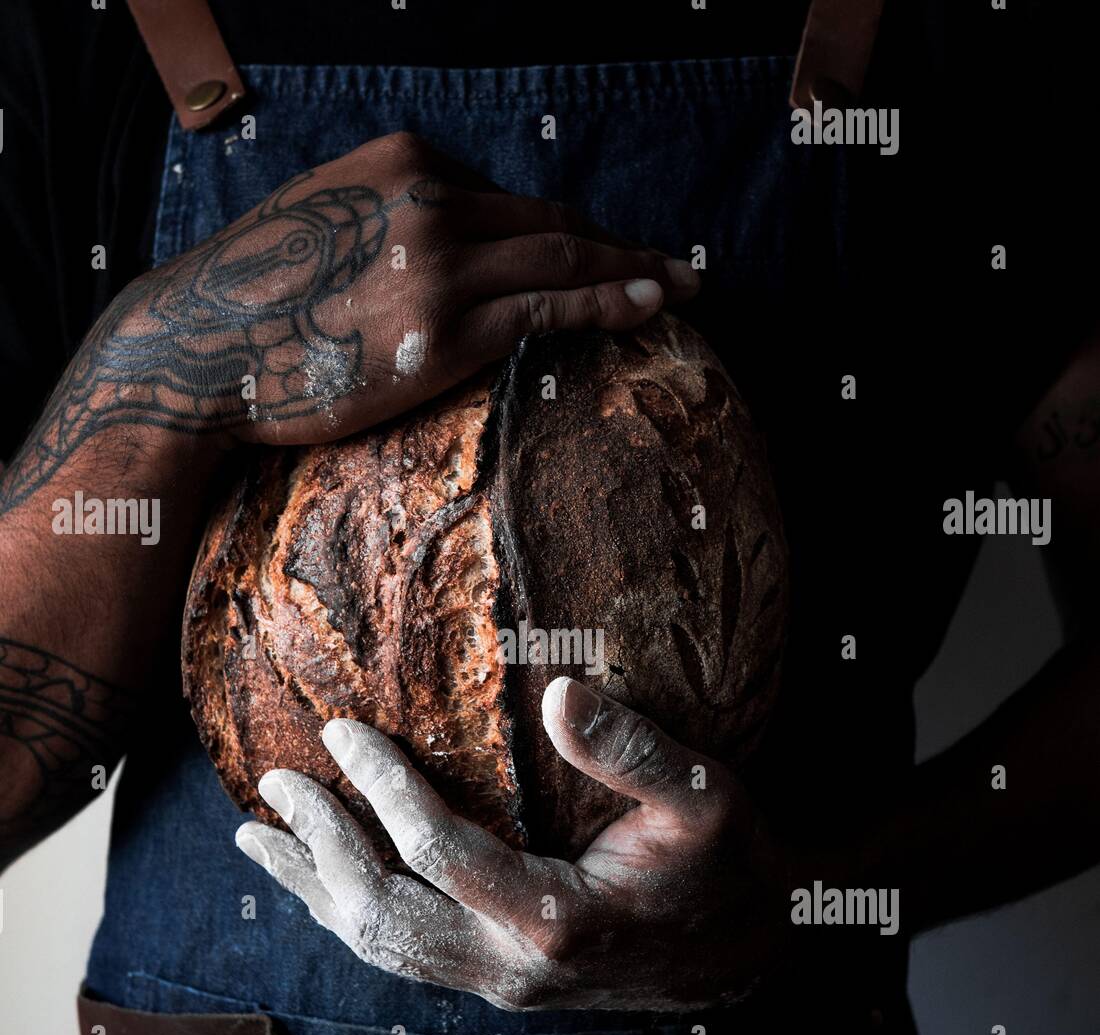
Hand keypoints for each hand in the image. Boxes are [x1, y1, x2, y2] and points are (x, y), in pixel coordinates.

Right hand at [41, 132, 698, 473]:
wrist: (199, 353)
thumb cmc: (251, 298)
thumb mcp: (322, 218)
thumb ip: (391, 216)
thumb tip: (445, 240)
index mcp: (402, 162)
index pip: (509, 198)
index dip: (567, 229)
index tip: (603, 250)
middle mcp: (431, 201)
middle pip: (552, 220)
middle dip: (623, 242)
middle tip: (679, 264)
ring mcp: (443, 266)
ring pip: (564, 257)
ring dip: (635, 271)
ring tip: (686, 287)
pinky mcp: (448, 332)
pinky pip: (550, 310)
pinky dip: (610, 303)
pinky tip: (651, 307)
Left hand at [235, 677, 792, 1011]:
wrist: (740, 957)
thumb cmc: (725, 866)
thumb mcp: (705, 798)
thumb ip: (633, 750)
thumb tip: (560, 690)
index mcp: (559, 920)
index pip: (439, 853)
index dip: (381, 788)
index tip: (340, 729)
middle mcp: (512, 965)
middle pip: (385, 915)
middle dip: (322, 846)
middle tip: (276, 783)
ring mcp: (498, 982)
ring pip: (381, 947)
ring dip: (317, 889)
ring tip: (260, 838)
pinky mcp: (495, 980)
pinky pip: (402, 955)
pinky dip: (349, 914)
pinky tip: (321, 881)